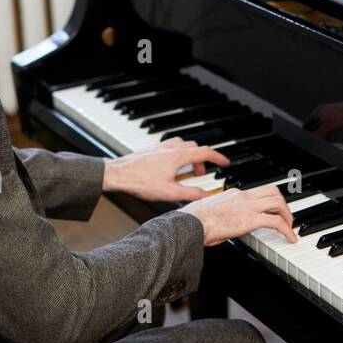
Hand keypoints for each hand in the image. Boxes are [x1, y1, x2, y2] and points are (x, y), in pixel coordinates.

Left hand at [101, 138, 229, 202]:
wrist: (117, 174)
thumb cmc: (140, 182)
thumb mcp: (169, 193)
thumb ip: (190, 194)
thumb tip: (205, 196)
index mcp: (178, 156)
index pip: (205, 152)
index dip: (218, 158)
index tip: (225, 162)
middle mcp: (171, 147)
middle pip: (195, 148)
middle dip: (202, 160)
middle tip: (201, 174)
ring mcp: (161, 146)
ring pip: (183, 145)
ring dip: (190, 156)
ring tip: (186, 171)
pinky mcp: (152, 148)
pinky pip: (172, 146)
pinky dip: (178, 153)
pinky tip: (171, 166)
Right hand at [178, 184, 296, 245]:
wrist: (191, 223)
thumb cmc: (193, 221)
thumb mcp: (209, 213)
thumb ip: (219, 215)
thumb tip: (220, 226)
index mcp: (233, 194)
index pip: (257, 191)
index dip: (269, 200)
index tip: (272, 210)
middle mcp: (243, 196)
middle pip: (273, 191)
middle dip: (283, 204)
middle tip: (285, 218)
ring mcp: (248, 207)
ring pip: (278, 203)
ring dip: (288, 216)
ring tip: (290, 228)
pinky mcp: (251, 220)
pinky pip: (276, 222)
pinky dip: (287, 230)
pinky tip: (290, 239)